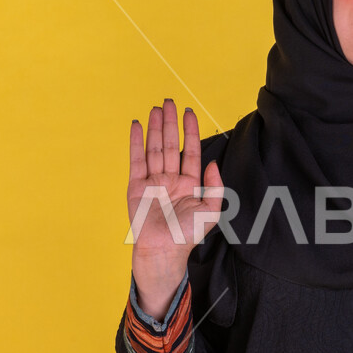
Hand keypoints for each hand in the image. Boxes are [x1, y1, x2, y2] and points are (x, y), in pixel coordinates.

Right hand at [127, 99, 222, 269]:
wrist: (163, 250)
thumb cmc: (187, 235)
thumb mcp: (211, 210)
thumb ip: (216, 186)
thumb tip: (214, 163)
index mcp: (189, 184)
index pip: (191, 151)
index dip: (191, 131)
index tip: (190, 113)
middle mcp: (170, 179)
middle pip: (171, 144)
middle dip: (171, 123)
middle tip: (170, 102)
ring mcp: (153, 181)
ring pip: (154, 147)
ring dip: (155, 127)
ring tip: (156, 108)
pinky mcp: (136, 185)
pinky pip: (136, 159)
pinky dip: (137, 141)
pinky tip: (138, 125)